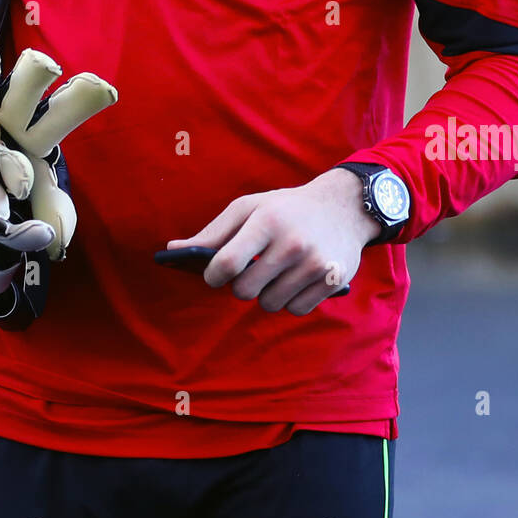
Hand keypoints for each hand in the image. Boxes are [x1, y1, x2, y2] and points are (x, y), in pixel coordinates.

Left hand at [164, 168, 382, 315]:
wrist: (343, 206)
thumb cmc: (285, 208)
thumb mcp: (249, 207)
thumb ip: (213, 232)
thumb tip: (174, 251)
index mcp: (267, 221)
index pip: (227, 264)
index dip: (212, 276)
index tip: (212, 275)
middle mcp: (292, 244)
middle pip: (245, 291)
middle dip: (240, 285)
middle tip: (249, 270)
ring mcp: (315, 265)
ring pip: (270, 304)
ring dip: (266, 294)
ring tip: (275, 273)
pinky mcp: (332, 282)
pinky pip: (295, 310)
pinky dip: (290, 301)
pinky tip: (294, 281)